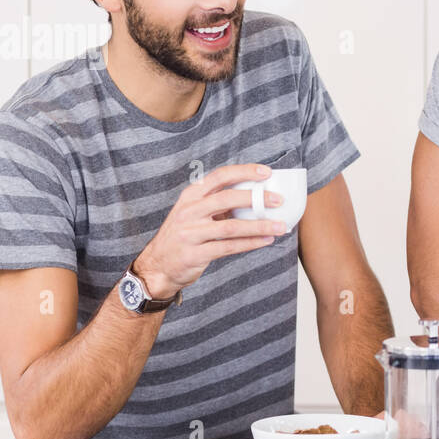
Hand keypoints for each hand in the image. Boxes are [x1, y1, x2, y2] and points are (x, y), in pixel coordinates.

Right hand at [133, 164, 288, 297]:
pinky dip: (250, 243)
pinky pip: (228, 247)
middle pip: (226, 199)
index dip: (243, 172)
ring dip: (259, 226)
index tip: (266, 172)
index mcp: (190, 196)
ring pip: (231, 226)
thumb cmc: (183, 236)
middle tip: (278, 200)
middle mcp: (189, 211)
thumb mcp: (193, 213)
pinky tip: (266, 240)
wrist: (157, 265)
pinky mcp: (195, 254)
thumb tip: (257, 196)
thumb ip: (217, 203)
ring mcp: (190, 233)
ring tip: (280, 226)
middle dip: (256, 198)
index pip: (219, 176)